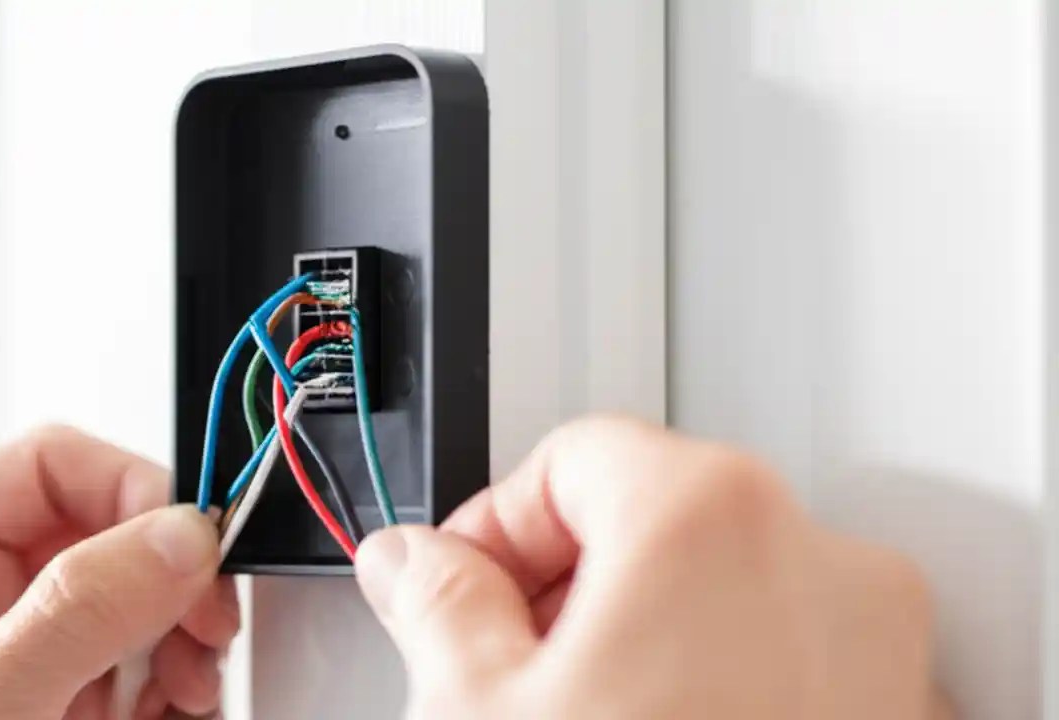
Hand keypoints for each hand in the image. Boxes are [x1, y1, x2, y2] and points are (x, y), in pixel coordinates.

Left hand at [0, 426, 237, 719]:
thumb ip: (75, 613)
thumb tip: (180, 535)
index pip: (52, 467)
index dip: (132, 489)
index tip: (191, 546)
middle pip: (116, 532)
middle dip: (173, 581)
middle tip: (206, 631)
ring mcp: (34, 658)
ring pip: (149, 602)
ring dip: (188, 643)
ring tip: (187, 694)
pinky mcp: (74, 709)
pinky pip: (154, 671)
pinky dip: (184, 693)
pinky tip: (174, 717)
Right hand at [356, 416, 952, 718]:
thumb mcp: (475, 707)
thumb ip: (436, 600)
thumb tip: (412, 565)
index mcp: (709, 516)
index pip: (575, 457)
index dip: (494, 523)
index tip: (456, 584)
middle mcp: (820, 566)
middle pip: (650, 518)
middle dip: (559, 587)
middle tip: (503, 664)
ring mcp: (874, 653)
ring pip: (717, 592)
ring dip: (630, 639)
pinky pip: (782, 659)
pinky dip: (708, 683)